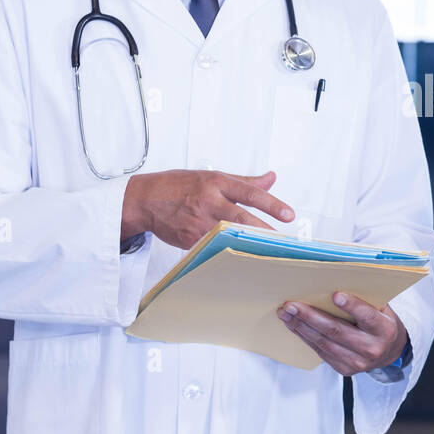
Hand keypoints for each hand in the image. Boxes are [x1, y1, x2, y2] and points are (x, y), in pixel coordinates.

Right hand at [124, 168, 294, 249]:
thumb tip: (271, 178)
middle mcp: (209, 201)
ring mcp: (198, 222)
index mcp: (216, 182)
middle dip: (263, 230)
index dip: (271, 204)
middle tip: (282, 240)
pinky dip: (227, 251)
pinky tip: (243, 257)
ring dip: (247, 243)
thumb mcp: (212, 176)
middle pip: (241, 218)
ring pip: (228, 235)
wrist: (145, 199)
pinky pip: (213, 246)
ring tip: (268, 250)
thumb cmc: (179, 186)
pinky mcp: (190, 239)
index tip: (289, 215)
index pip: (250, 193)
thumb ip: (244, 181)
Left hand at [277, 292, 407, 375]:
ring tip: (286, 314)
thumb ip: (364, 300)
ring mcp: (357, 362)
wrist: (390, 353)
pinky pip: (320, 351)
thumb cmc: (382, 324)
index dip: (352, 306)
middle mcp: (371, 348)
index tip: (335, 295)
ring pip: (323, 342)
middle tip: (292, 305)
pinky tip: (295, 326)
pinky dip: (305, 337)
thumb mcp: (382, 309)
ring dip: (301, 327)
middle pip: (336, 331)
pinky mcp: (344, 369)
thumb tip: (333, 284)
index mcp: (384, 330)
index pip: (367, 316)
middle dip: (310, 317)